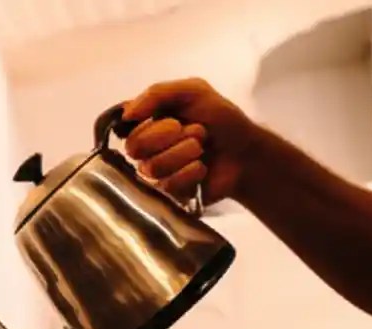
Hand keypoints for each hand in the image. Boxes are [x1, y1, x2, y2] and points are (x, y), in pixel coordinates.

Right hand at [117, 78, 262, 203]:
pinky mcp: (168, 195)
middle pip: (134, 147)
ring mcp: (156, 174)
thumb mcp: (194, 91)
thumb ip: (157, 93)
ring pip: (152, 167)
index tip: (172, 119)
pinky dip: (190, 172)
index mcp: (147, 123)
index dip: (147, 123)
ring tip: (202, 149)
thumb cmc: (222, 120)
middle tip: (195, 130)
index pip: (124, 127)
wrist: (247, 151)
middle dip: (168, 135)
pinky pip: (167, 185)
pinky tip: (202, 168)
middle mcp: (146, 149)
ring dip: (185, 152)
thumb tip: (126, 113)